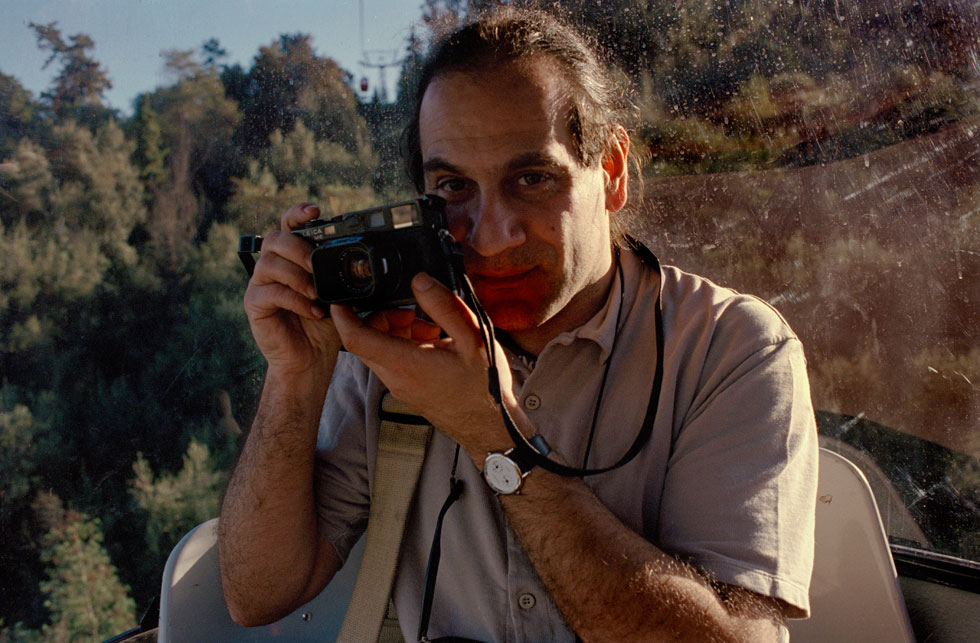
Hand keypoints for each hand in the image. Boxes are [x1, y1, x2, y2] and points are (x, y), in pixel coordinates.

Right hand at [243, 202, 341, 377]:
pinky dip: (295, 300)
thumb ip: (340, 275)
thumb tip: (361, 261)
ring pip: (269, 263)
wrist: (310, 359)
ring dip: (297, 276)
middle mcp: (272, 266)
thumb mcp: (338, 295)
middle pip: (274, 239)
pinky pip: (269, 292)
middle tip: (316, 264)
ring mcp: (260, 284)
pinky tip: (312, 311)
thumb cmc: (324, 325)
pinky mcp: (254, 304)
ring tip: (317, 293)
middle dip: (298, 247)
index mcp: (291, 257)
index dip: (298, 213)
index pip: (288, 225)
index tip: (316, 211)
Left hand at [331, 273, 521, 457]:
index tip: (343, 297)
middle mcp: (395, 377)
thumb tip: (419, 281)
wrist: (489, 426)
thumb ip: (445, 307)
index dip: (343, 315)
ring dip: (397, 330)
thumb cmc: (484, 388)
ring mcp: (399, 385)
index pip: (355, 339)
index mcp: (405, 364)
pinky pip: (392, 359)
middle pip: (365, 339)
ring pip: (379, 348)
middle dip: (383, 317)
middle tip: (414, 312)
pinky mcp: (407, 388)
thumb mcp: (473, 339)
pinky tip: (433, 340)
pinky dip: (405, 343)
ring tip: (431, 327)